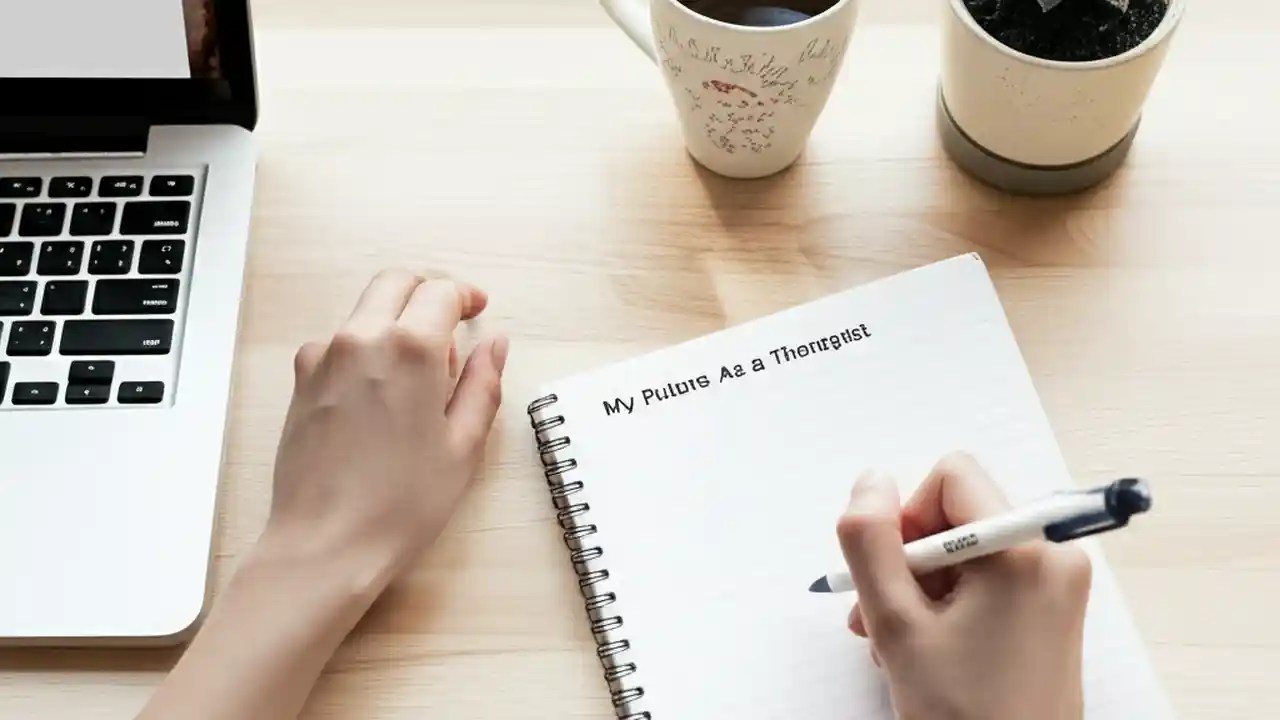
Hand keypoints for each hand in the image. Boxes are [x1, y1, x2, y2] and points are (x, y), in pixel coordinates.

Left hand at [265, 270, 507, 598]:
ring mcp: (323, 357)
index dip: (465, 295)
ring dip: (396, 320)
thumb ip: (483, 384)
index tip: (478, 308)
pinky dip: (365, 350)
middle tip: (452, 317)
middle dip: (427, 290)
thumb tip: (495, 344)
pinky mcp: (301, 381)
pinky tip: (381, 395)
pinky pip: (339, 344)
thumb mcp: (463, 446)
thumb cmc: (401, 504)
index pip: (441, 292)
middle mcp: (360, 338)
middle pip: (396, 282)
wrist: (326, 545)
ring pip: (365, 311)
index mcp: (410, 349)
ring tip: (419, 374)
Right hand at [837, 453, 1091, 719]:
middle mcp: (1054, 556)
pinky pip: (990, 576)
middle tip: (882, 614)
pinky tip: (928, 644)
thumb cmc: (965, 715)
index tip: (894, 573)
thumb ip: (871, 542)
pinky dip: (952, 600)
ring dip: (922, 587)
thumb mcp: (895, 622)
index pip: (952, 476)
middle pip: (959, 514)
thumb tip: (871, 483)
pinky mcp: (1054, 608)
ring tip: (897, 639)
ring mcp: (1059, 585)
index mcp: (1024, 551)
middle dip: (910, 559)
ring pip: (968, 549)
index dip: (909, 517)